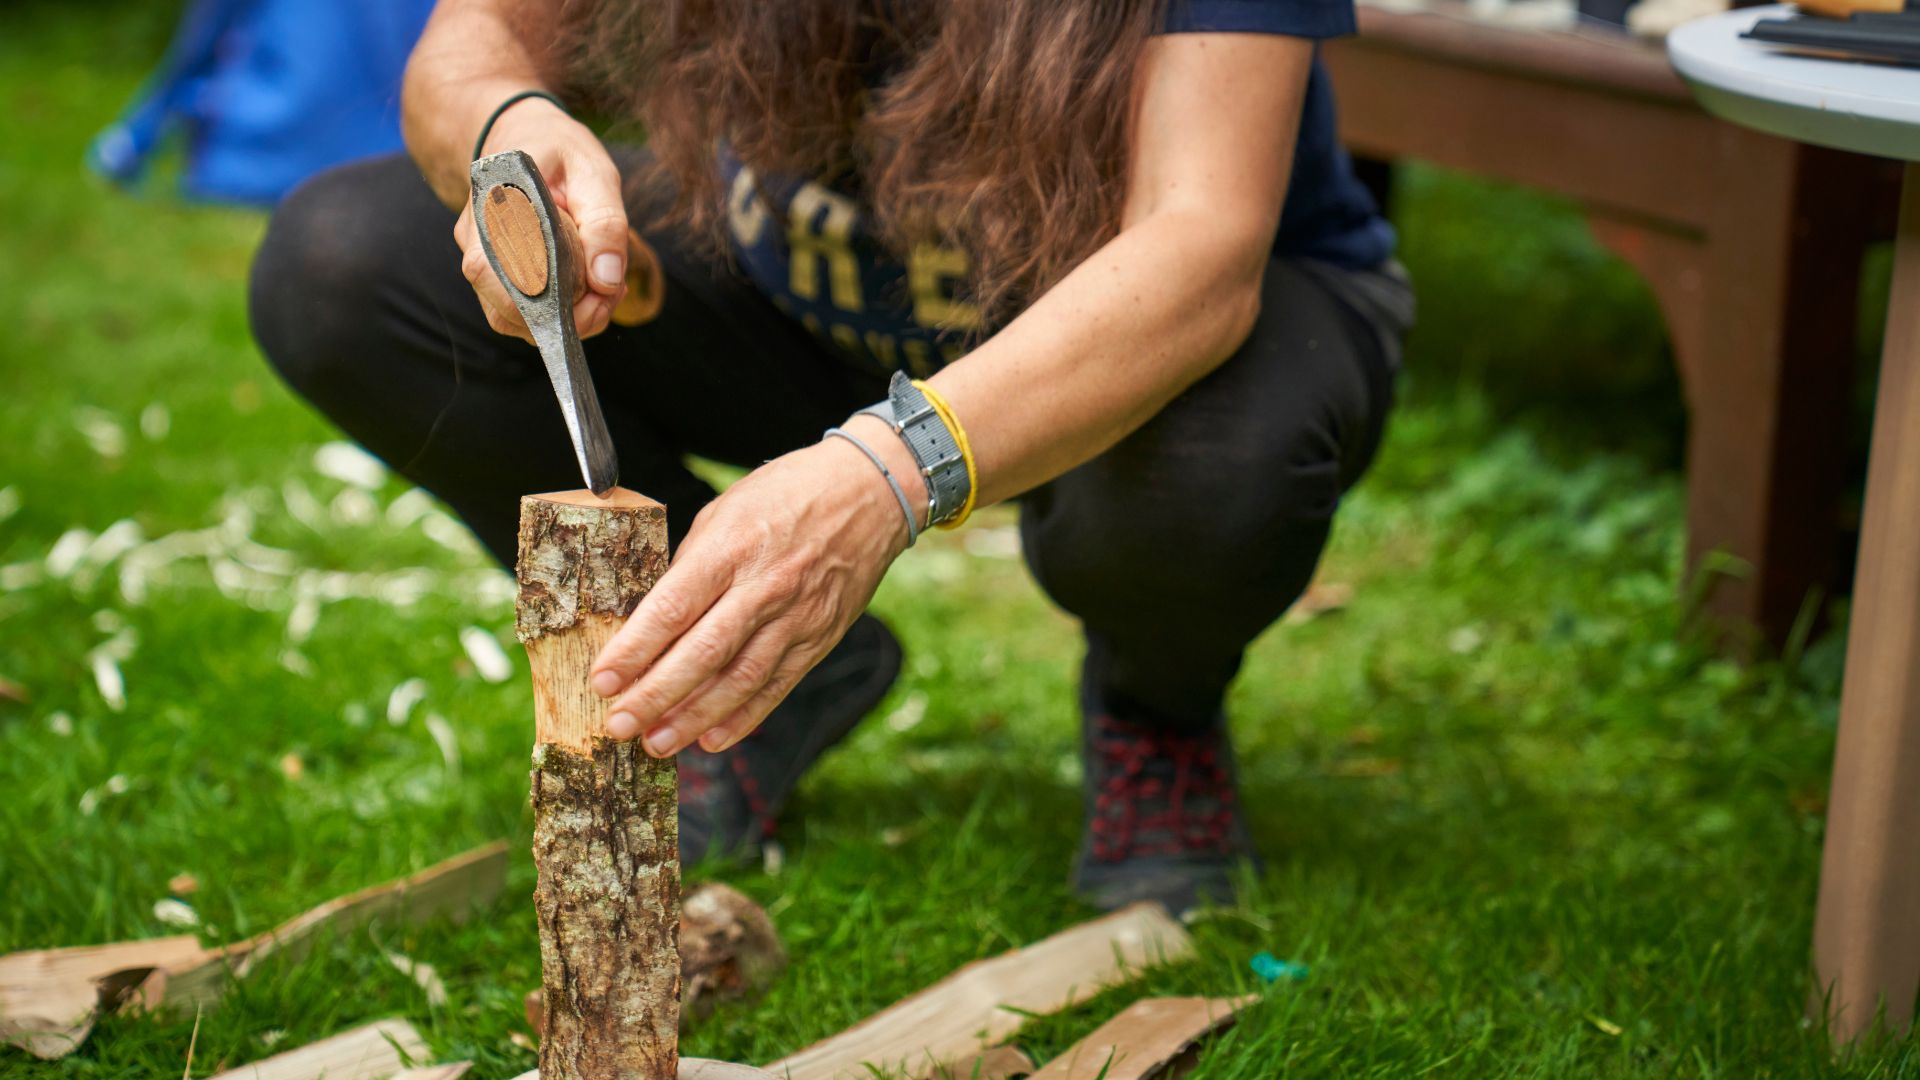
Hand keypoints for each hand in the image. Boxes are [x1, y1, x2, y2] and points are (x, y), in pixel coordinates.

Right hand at [454, 97, 627, 342]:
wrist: (522, 134)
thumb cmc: (558, 149)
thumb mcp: (593, 172)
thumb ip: (605, 223)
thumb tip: (606, 280)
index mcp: (493, 207)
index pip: (501, 278)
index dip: (550, 304)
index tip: (601, 294)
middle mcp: (476, 240)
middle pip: (508, 312)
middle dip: (567, 318)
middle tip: (610, 294)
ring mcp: (481, 261)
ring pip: (514, 320)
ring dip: (564, 320)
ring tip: (603, 291)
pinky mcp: (494, 275)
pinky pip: (521, 310)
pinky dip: (558, 313)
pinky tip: (588, 288)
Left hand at [589, 434, 918, 755]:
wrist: (868, 493)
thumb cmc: (787, 494)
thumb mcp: (725, 512)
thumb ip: (691, 565)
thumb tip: (653, 618)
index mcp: (731, 548)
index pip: (673, 608)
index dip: (635, 650)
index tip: (602, 680)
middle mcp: (764, 587)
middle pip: (703, 653)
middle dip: (655, 695)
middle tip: (619, 725)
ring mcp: (796, 617)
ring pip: (740, 679)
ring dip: (694, 717)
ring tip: (658, 742)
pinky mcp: (819, 638)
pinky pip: (777, 686)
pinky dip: (743, 717)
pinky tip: (712, 739)